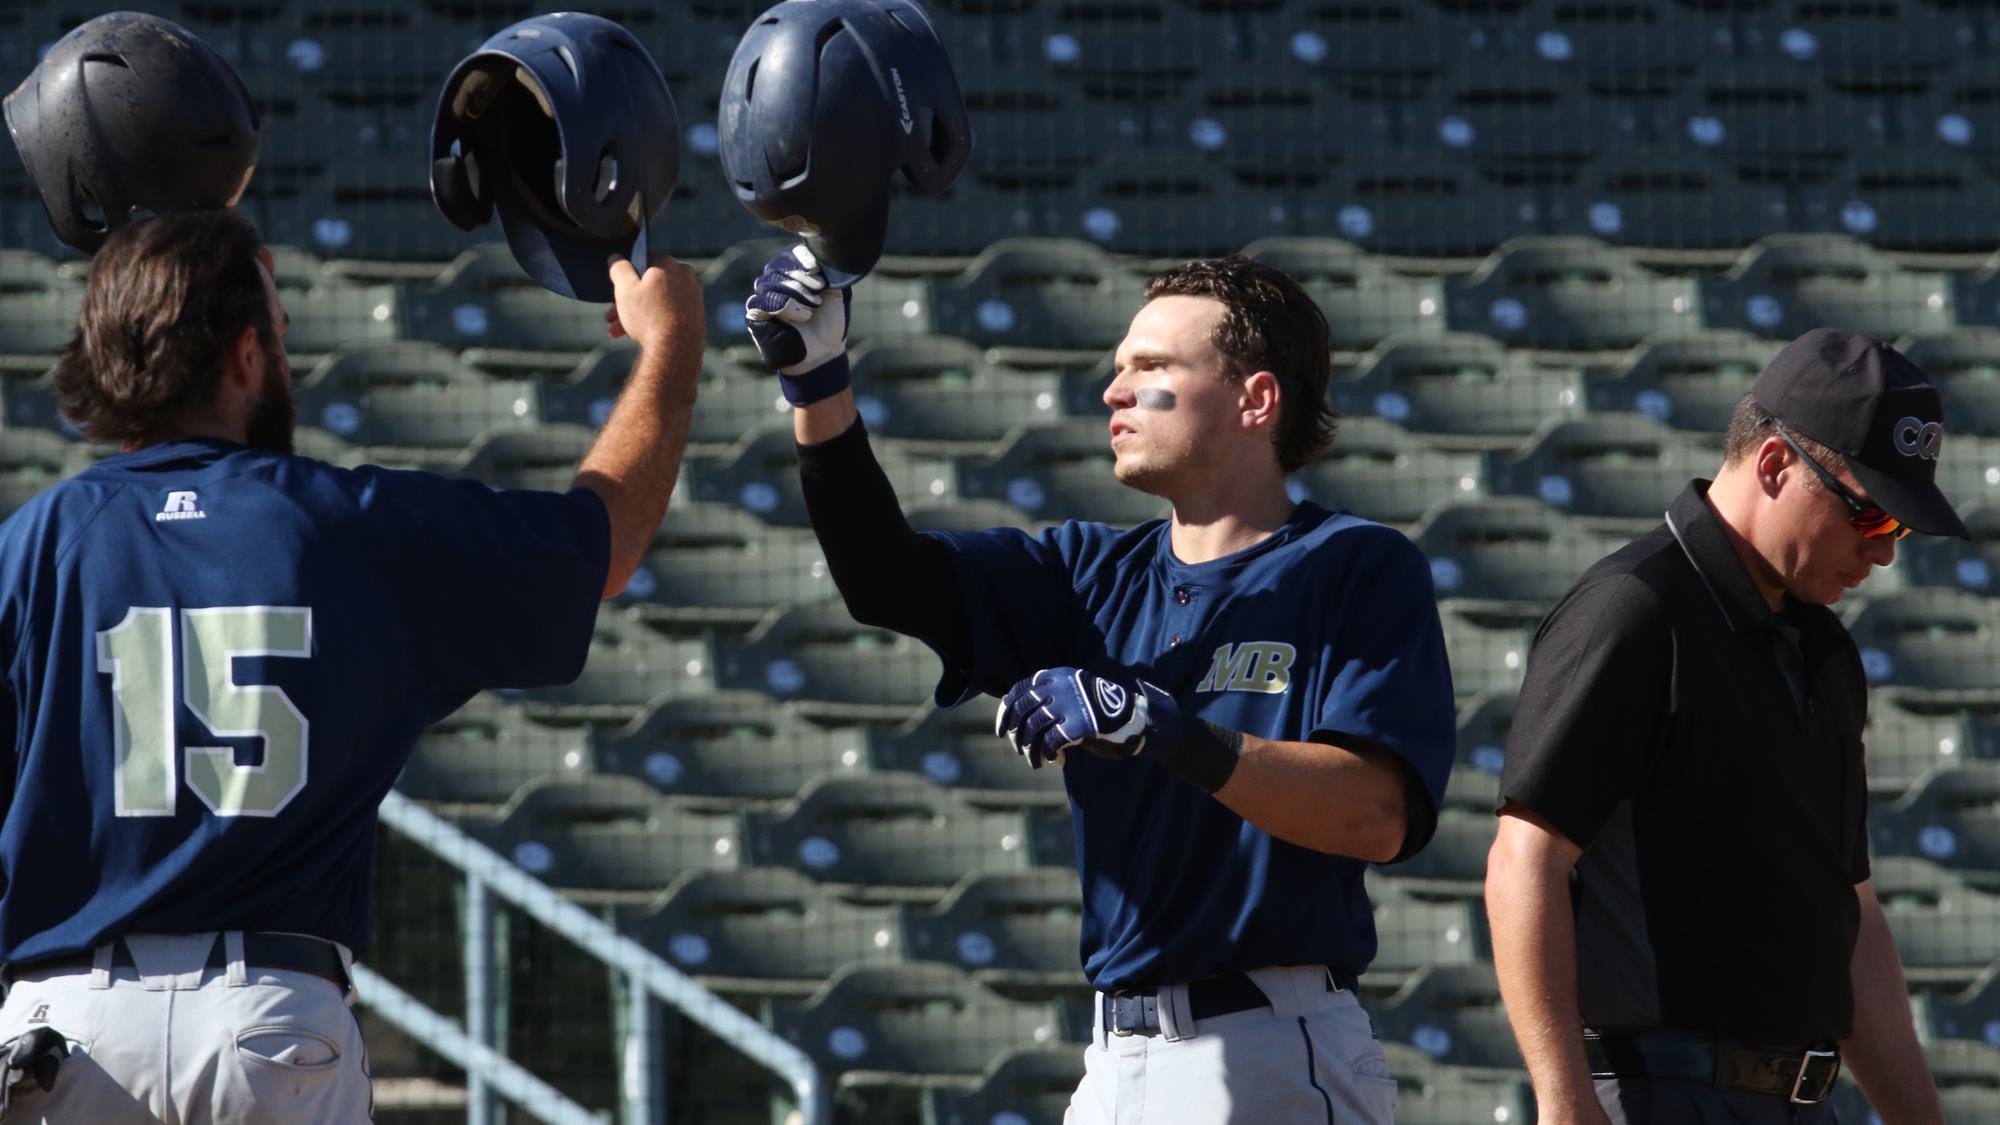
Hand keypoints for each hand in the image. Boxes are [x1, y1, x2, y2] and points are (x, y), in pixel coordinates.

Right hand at [607, 253, 703, 356]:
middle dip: (628, 302)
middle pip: (650, 285)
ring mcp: (694, 297)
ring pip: (659, 302)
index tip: (616, 291)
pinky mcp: (698, 316)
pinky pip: (671, 314)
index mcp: (669, 264)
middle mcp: (686, 276)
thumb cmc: (648, 317)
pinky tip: (642, 336)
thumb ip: (619, 269)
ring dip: (637, 315)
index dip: (627, 276)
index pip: (643, 261)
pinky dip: (656, 321)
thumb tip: (616, 258)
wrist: (676, 350)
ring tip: (618, 332)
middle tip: (611, 318)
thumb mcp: (625, 289)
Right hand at [744, 244, 851, 376]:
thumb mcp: (837, 293)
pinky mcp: (756, 314)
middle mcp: (776, 280)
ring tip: (813, 308)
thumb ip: (831, 273)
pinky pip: (763, 302)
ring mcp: (764, 296)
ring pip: (770, 283)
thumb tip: (828, 254)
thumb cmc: (829, 321)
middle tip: (819, 292)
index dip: (801, 256)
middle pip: (778, 266)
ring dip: (795, 293)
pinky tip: (803, 316)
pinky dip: (786, 307)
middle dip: (801, 278)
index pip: (791, 253)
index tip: (816, 268)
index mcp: (795, 271)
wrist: (824, 351)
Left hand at [995, 667, 1183, 769]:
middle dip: (1016, 733)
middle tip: (1020, 749)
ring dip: (1031, 749)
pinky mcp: (1080, 724)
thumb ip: (1049, 701)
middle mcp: (1062, 686)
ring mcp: (1071, 704)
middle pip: (1023, 710)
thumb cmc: (1100, 713)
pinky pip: (1052, 742)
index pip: (1020, 690)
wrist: (1137, 719)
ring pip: (1033, 728)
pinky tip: (1056, 760)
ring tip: (1036, 762)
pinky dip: (1049, 754)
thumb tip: (1015, 722)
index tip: (1002, 730)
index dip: (1006, 711)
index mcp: (1058, 675)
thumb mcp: (1072, 696)